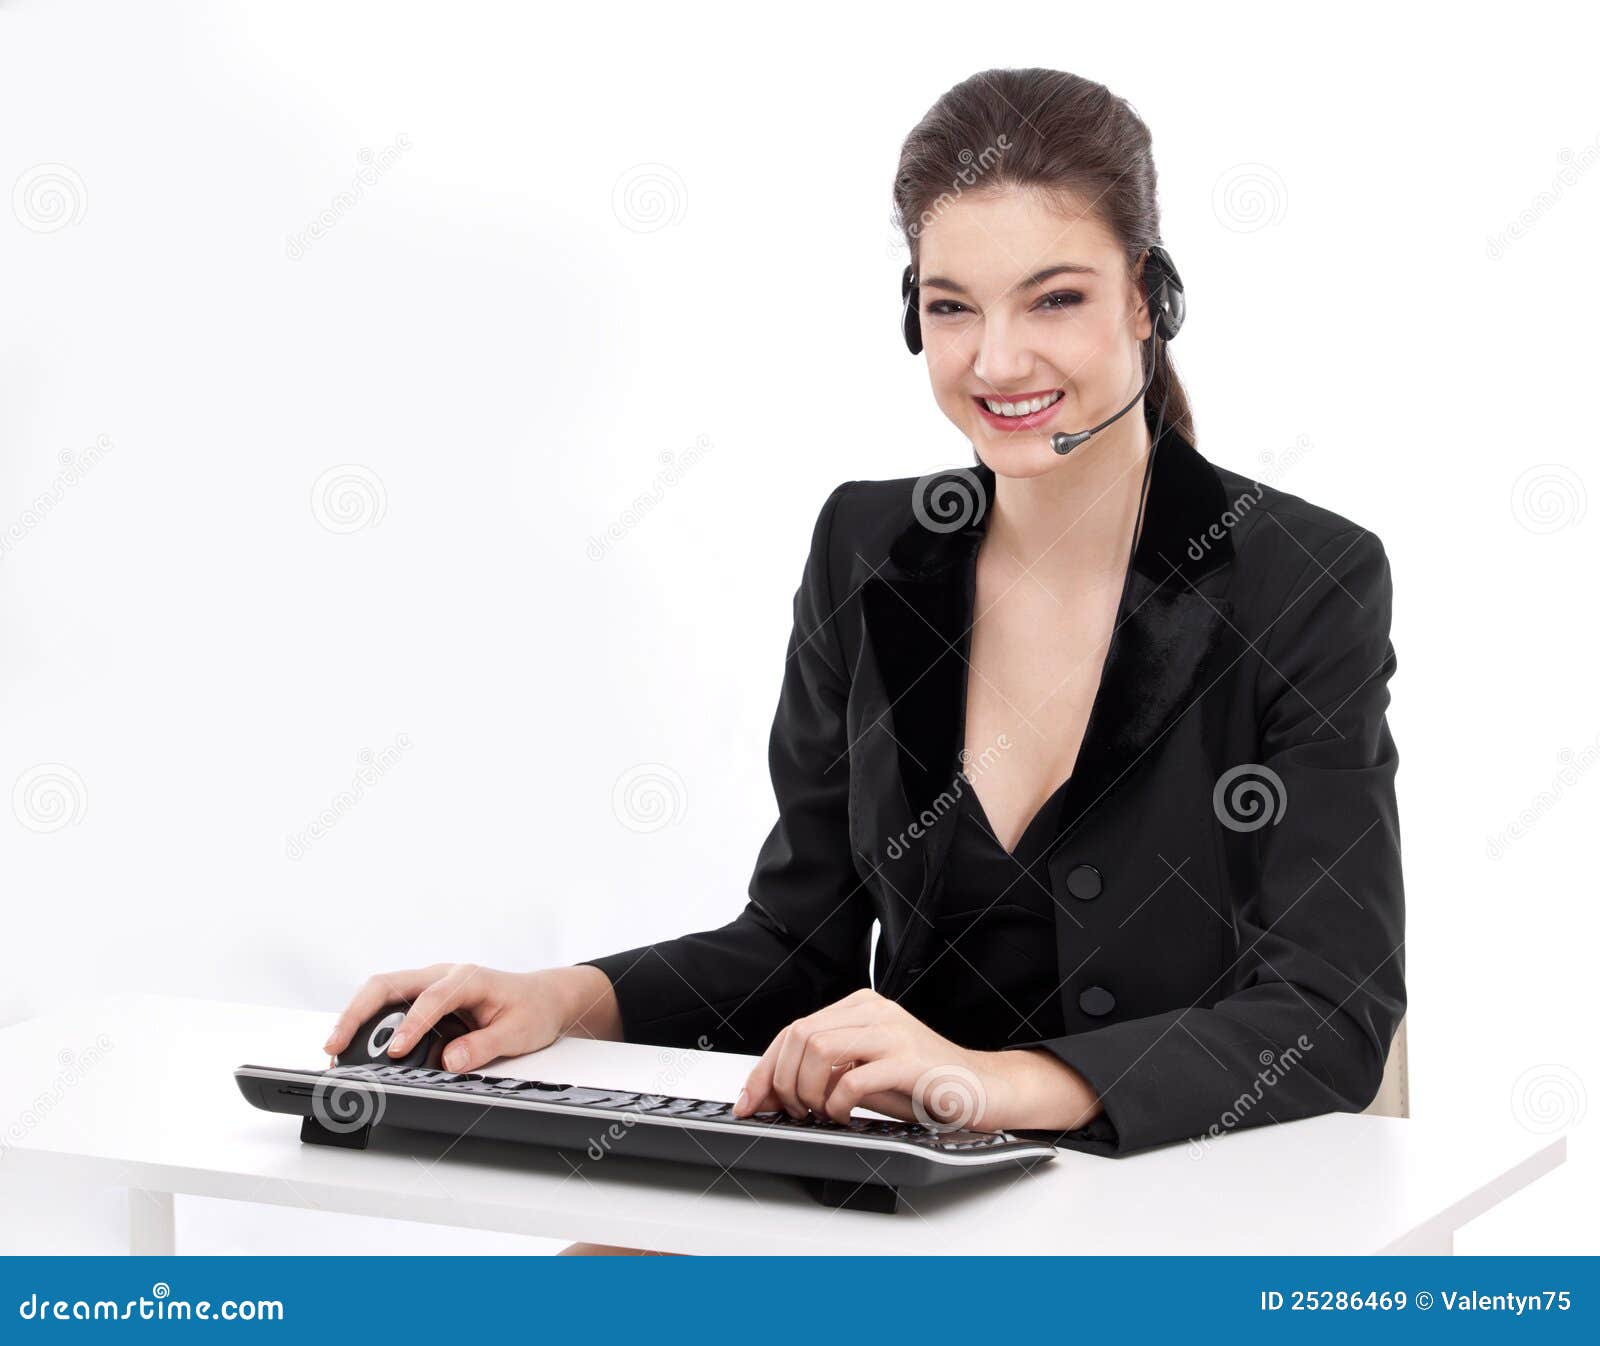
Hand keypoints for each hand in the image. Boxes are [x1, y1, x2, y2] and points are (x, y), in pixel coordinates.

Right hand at [323, 963, 621, 1073]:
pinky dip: (369, 1023)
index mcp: (468, 977)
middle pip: (389, 985)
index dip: (410, 1025)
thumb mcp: (517, 1033)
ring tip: (335, 1049)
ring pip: (383, 993)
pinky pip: (391, 1006)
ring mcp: (431, 985)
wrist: (545, 998)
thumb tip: (449, 1060)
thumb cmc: (533, 1010)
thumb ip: (483, 1046)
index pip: (431, 999)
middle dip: (357, 1012)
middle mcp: (443, 975)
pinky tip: (356, 1045)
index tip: (394, 1052)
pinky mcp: (426, 1000)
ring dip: (356, 1017)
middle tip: (335, 1044)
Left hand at [726, 988, 1008, 1129]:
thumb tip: (772, 1094)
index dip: (765, 1069)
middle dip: (783, 1082)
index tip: (750, 1102)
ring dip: (808, 1091)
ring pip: (818, 1050)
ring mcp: (891, 1032)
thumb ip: (824, 1074)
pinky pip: (852, 1078)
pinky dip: (836, 1103)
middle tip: (794, 1112)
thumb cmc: (921, 1084)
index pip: (793, 1030)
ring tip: (819, 1112)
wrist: (979, 1088)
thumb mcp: (864, 1073)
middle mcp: (873, 1011)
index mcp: (859, 1007)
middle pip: (800, 1036)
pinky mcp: (908, 1060)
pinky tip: (843, 1115)